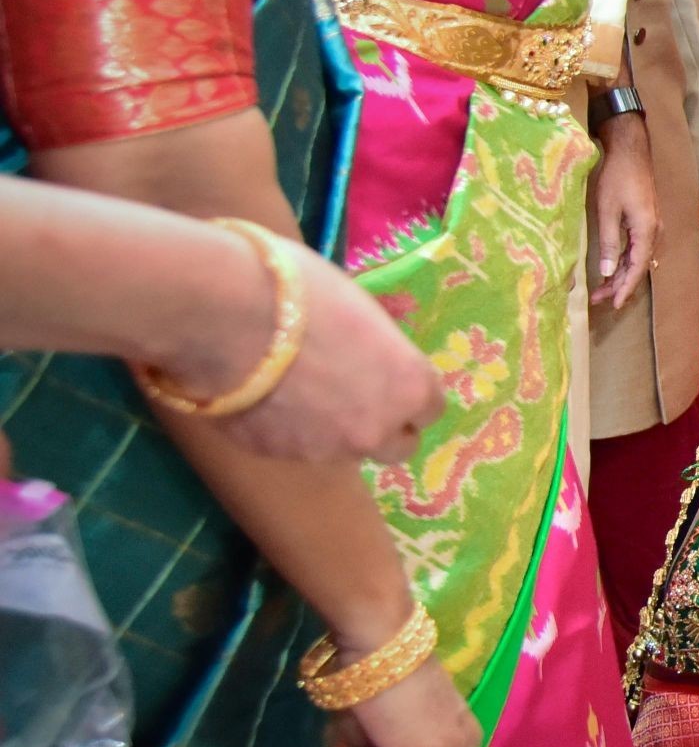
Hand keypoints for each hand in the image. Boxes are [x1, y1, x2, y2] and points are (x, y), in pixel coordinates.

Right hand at [187, 238, 441, 465]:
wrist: (220, 314)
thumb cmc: (298, 290)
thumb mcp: (358, 307)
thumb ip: (376, 346)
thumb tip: (369, 351)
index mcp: (409, 385)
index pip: (430, 408)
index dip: (410, 395)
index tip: (391, 381)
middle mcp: (376, 428)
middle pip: (397, 445)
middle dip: (382, 426)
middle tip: (353, 398)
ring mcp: (325, 450)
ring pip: (343, 450)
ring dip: (332, 430)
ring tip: (296, 392)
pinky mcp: (276, 456)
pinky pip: (292, 447)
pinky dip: (285, 430)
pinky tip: (261, 398)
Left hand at [589, 113, 657, 308]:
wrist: (631, 151)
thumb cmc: (617, 178)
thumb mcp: (607, 210)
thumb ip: (607, 242)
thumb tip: (606, 271)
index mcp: (646, 231)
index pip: (636, 268)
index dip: (624, 288)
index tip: (612, 304)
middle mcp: (654, 232)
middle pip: (638, 266)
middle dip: (619, 284)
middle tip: (599, 300)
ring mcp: (653, 227)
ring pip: (638, 258)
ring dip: (621, 274)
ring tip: (602, 288)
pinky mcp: (647, 221)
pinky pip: (638, 248)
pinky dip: (625, 261)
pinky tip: (613, 267)